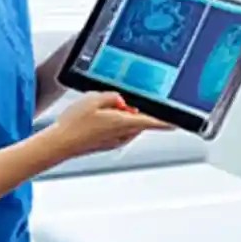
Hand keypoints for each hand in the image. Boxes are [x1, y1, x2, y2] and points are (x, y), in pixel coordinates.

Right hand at [45, 91, 175, 157]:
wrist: (59, 144)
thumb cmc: (75, 123)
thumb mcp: (94, 99)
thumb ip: (112, 97)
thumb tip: (121, 100)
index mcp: (125, 123)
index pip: (154, 121)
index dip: (168, 121)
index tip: (180, 121)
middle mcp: (123, 135)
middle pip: (140, 120)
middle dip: (133, 109)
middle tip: (116, 101)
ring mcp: (115, 141)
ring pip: (128, 125)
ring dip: (121, 115)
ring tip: (98, 110)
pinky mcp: (108, 144)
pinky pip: (118, 130)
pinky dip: (113, 122)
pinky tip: (95, 118)